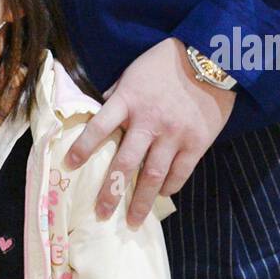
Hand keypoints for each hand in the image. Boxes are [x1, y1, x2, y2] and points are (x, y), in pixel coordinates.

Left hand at [66, 37, 235, 227]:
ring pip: (153, 176)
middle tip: (101, 214)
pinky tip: (162, 195)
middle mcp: (149, 121)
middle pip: (125, 162)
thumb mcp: (134, 71)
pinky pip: (180, 172)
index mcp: (128, 100)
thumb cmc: (166, 63)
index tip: (68, 165)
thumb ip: (118, 94)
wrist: (211, 58)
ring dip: (142, 202)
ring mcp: (174, 135)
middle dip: (111, 191)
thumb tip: (101, 110)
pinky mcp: (197, 143)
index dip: (83, 147)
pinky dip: (169, 187)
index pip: (99, 127)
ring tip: (133, 221)